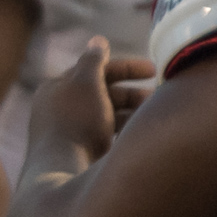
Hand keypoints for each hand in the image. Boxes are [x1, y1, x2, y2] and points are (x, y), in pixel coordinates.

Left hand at [30, 38, 156, 169]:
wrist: (61, 175)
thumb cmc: (74, 123)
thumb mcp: (85, 83)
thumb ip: (93, 60)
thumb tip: (97, 40)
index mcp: (57, 89)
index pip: (95, 70)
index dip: (125, 67)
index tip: (154, 69)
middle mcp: (60, 110)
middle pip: (102, 95)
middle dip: (132, 94)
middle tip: (159, 97)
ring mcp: (69, 136)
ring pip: (107, 118)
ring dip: (131, 114)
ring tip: (155, 118)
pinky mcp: (80, 158)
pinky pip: (107, 139)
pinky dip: (124, 134)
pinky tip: (141, 137)